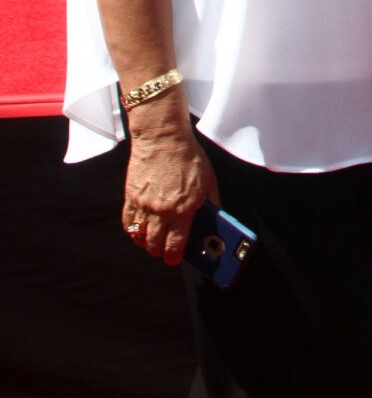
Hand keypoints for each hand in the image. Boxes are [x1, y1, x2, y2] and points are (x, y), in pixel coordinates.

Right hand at [123, 115, 217, 265]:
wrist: (163, 138)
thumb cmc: (188, 157)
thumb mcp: (209, 181)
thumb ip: (213, 203)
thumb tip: (217, 220)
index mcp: (183, 210)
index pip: (176, 245)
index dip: (175, 257)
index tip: (175, 259)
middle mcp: (161, 211)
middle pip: (155, 245)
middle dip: (161, 251)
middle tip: (165, 249)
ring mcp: (144, 205)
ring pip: (140, 237)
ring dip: (147, 242)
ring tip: (153, 240)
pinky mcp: (131, 197)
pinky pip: (128, 223)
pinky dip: (133, 230)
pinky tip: (140, 229)